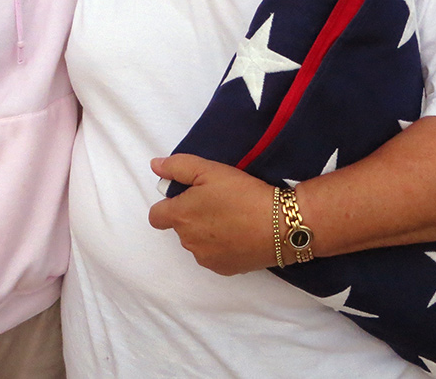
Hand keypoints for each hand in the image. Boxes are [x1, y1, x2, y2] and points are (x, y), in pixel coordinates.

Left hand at [148, 155, 273, 275]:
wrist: (280, 225)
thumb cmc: (242, 194)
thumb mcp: (209, 170)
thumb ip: (178, 167)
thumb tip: (155, 166)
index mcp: (180, 217)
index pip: (156, 216)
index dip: (168, 205)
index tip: (188, 197)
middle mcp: (188, 242)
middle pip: (180, 228)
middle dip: (192, 216)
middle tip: (217, 202)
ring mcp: (205, 258)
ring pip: (197, 242)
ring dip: (206, 232)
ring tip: (231, 218)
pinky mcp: (223, 269)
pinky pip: (213, 256)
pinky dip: (221, 247)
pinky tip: (239, 235)